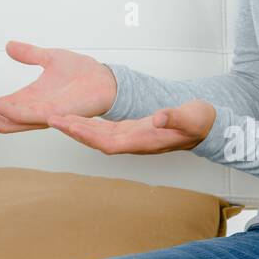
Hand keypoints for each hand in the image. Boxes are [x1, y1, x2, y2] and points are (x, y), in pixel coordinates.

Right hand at [0, 40, 117, 132]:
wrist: (105, 79)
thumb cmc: (81, 73)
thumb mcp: (49, 57)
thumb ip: (28, 54)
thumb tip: (9, 46)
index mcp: (27, 100)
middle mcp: (31, 111)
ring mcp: (41, 115)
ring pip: (6, 121)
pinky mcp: (53, 114)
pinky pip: (25, 115)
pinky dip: (6, 109)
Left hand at [46, 100, 217, 154]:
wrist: (208, 128)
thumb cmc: (200, 122)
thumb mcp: (191, 116)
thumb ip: (175, 117)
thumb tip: (159, 117)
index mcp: (144, 140)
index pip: (108, 142)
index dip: (86, 135)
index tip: (68, 126)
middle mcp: (134, 142)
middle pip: (97, 140)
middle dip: (73, 130)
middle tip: (50, 119)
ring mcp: (133, 138)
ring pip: (99, 135)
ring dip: (78, 128)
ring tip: (57, 118)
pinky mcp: (133, 130)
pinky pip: (105, 130)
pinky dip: (89, 125)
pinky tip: (77, 118)